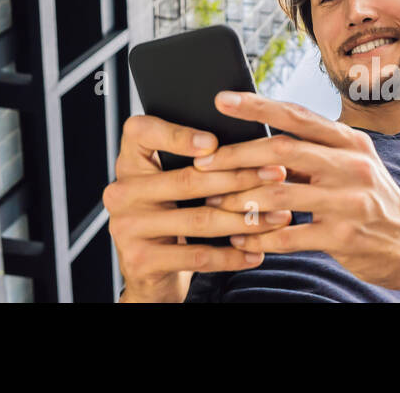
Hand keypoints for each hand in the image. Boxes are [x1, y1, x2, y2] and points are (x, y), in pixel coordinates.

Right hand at [104, 115, 293, 302]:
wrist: (149, 268)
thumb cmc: (171, 213)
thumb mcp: (174, 182)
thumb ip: (198, 162)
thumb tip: (253, 146)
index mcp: (130, 161)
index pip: (141, 132)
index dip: (177, 135)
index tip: (214, 141)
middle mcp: (122, 191)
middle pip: (187, 179)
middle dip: (240, 177)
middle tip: (276, 174)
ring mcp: (127, 227)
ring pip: (198, 219)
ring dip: (245, 219)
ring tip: (277, 216)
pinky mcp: (140, 260)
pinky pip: (196, 256)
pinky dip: (231, 255)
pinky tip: (255, 252)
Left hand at [193, 91, 399, 291]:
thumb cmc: (374, 204)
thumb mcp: (355, 167)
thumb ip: (317, 152)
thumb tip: (261, 140)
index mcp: (351, 142)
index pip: (297, 116)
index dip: (257, 106)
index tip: (222, 100)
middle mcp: (352, 166)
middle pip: (282, 151)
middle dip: (235, 155)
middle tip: (202, 162)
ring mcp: (349, 201)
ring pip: (279, 195)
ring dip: (240, 201)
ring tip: (214, 204)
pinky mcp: (343, 237)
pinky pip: (288, 236)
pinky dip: (258, 238)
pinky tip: (239, 239)